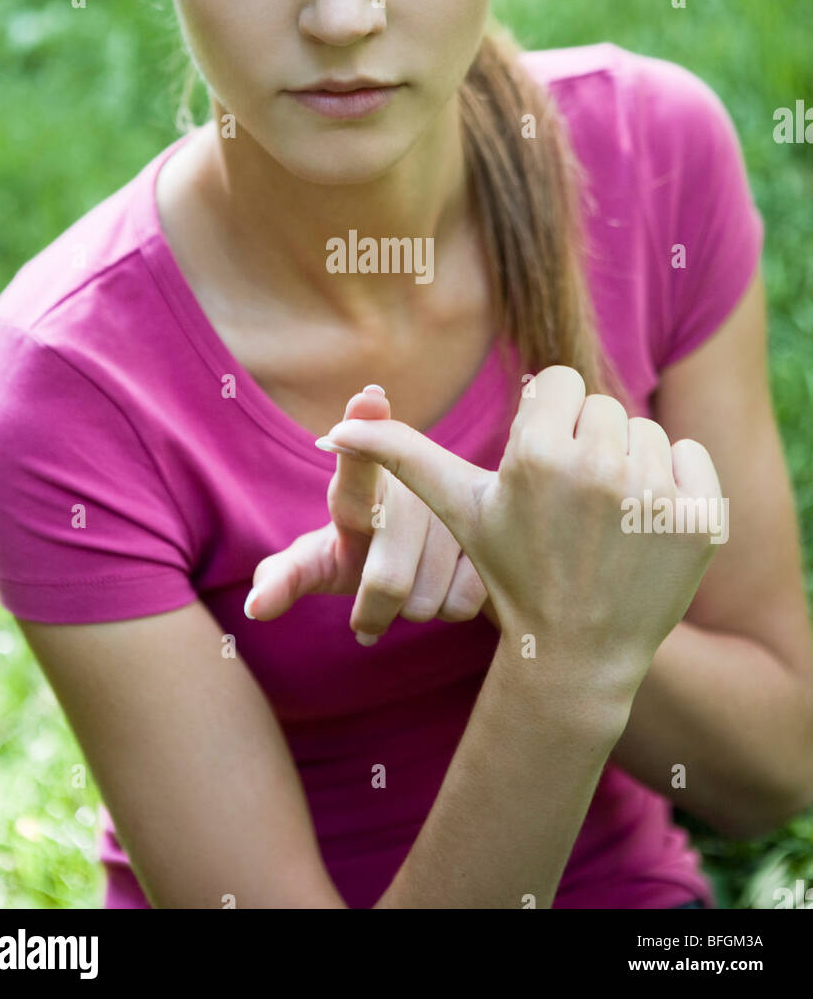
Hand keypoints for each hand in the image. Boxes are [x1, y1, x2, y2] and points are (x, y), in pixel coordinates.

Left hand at [243, 385, 498, 640]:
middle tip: (366, 616)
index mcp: (361, 486)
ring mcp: (457, 504)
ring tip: (409, 589)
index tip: (369, 395)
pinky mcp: (493, 529)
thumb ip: (287, 576)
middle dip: (372, 612)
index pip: (359, 460)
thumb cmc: (361, 551)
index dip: (366, 424)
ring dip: (412, 611)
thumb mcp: (321, 560)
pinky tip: (443, 588)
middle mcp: (412, 484)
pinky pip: (463, 602)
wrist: (421, 553)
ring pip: (428, 600)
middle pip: (386, 580)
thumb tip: (255, 606)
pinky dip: (447, 609)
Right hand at [313, 365, 723, 697]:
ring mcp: (655, 496)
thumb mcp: (458, 510)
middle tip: (572, 504)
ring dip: (630, 466)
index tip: (541, 471)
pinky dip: (677, 487)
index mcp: (535, 454)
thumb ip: (401, 457)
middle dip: (587, 444)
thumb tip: (334, 426)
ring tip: (606, 520)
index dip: (547, 424)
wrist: (578, 653)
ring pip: (646, 432)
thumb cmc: (511, 572)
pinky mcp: (702, 519)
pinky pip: (695, 458)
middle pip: (602, 405)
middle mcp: (597, 468)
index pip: (557, 383)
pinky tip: (645, 528)